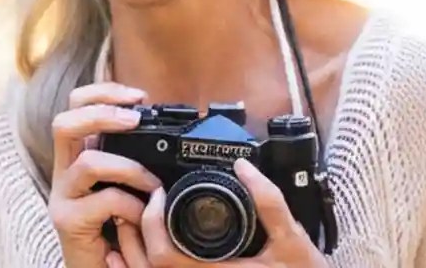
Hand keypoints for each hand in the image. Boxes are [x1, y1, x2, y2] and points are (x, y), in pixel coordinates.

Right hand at [48, 82, 161, 267]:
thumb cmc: (119, 232)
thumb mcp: (128, 187)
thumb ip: (135, 162)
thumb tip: (167, 133)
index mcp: (78, 156)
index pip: (75, 107)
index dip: (103, 92)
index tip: (138, 96)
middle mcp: (64, 172)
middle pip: (64, 123)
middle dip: (103, 112)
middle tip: (136, 119)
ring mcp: (63, 197)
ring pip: (87, 161)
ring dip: (128, 167)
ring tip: (152, 183)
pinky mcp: (68, 222)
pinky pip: (104, 201)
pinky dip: (132, 205)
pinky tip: (142, 216)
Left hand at [128, 158, 328, 267]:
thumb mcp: (293, 240)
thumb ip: (270, 203)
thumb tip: (244, 167)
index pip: (164, 257)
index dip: (151, 223)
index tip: (158, 195)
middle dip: (134, 233)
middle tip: (140, 203)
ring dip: (133, 251)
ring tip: (131, 221)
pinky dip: (141, 267)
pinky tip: (133, 252)